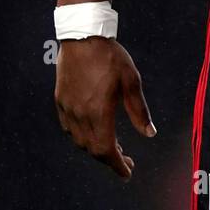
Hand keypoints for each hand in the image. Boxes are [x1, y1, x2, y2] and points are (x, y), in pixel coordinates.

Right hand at [55, 38, 155, 178]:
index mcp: (98, 112)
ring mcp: (67, 108)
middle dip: (109, 160)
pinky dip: (81, 136)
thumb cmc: (110, 57)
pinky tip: (91, 131)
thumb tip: (150, 133)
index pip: (106, 150)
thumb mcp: (132, 82)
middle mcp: (80, 115)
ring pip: (79, 141)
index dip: (117, 165)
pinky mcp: (60, 100)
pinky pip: (68, 128)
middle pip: (92, 149)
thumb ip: (139, 111)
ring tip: (111, 146)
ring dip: (95, 149)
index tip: (128, 173)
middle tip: (126, 160)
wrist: (82, 36)